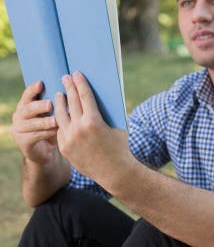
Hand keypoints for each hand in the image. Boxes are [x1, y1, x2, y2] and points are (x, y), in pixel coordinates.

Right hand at [10, 81, 58, 164]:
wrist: (47, 151)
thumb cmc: (52, 128)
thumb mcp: (53, 115)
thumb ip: (55, 104)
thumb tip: (69, 89)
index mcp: (25, 105)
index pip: (27, 95)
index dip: (33, 89)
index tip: (41, 83)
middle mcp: (19, 115)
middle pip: (27, 108)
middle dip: (39, 106)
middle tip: (50, 104)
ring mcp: (18, 129)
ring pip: (31, 123)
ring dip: (44, 122)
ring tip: (56, 121)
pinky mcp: (22, 142)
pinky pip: (34, 136)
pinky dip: (46, 133)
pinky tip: (56, 132)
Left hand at [54, 72, 132, 187]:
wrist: (114, 172)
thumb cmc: (121, 147)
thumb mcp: (118, 126)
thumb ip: (108, 113)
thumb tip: (102, 98)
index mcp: (94, 121)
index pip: (84, 96)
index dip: (80, 83)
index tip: (76, 74)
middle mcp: (79, 128)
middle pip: (71, 102)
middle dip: (68, 87)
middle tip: (65, 77)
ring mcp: (69, 138)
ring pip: (60, 115)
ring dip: (60, 103)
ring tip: (59, 94)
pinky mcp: (64, 148)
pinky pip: (60, 130)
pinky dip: (61, 121)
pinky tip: (60, 116)